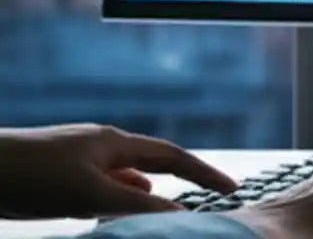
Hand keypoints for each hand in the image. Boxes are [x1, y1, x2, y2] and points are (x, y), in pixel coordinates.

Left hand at [0, 123, 236, 219]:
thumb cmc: (33, 178)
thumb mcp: (91, 196)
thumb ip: (138, 207)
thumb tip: (181, 215)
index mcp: (114, 144)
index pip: (173, 156)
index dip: (204, 172)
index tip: (232, 188)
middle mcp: (101, 144)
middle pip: (152, 161)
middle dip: (181, 178)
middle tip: (207, 196)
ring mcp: (78, 155)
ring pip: (125, 173)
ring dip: (147, 191)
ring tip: (164, 212)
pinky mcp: (58, 169)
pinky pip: (102, 181)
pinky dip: (118, 196)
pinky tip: (112, 210)